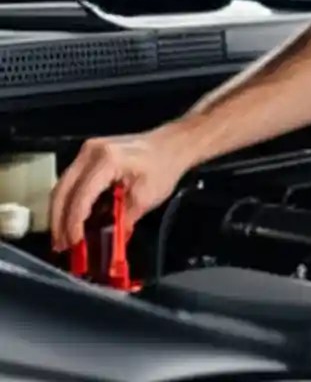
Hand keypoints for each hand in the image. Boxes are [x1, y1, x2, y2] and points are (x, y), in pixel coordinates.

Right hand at [50, 126, 191, 251]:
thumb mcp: (146, 198)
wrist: (172, 144)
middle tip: (61, 246)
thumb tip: (106, 244)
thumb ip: (122, 220)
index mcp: (106, 160)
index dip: (74, 223)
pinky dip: (69, 203)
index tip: (74, 244)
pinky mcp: (87, 156)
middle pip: (62, 191)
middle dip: (59, 221)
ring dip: (60, 214)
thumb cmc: (164, 168)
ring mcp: (86, 151)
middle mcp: (89, 152)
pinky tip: (71, 221)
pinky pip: (71, 182)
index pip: (81, 196)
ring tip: (63, 238)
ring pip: (62, 187)